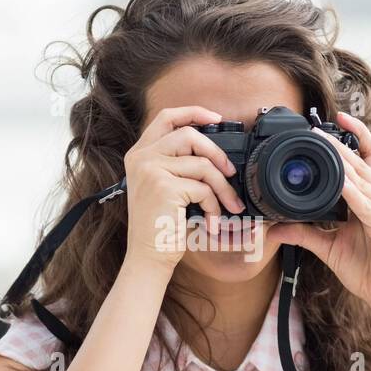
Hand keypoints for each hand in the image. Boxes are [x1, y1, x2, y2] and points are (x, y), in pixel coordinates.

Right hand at [122, 105, 246, 274]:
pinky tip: (212, 222)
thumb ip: (178, 165)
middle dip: (217, 153)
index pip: (167, 117)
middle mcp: (141, 158)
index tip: (217, 118)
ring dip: (223, 187)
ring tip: (229, 206)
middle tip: (231, 172)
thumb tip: (215, 153)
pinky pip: (203, 188)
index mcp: (139, 154)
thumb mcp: (165, 187)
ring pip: (202, 164)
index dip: (194, 113)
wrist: (148, 256)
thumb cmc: (160, 226)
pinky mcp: (164, 187)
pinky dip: (214, 206)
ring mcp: (150, 170)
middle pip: (189, 135)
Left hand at [268, 112, 370, 315]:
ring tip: (324, 144)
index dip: (351, 139)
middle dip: (340, 142)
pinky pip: (367, 205)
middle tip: (316, 127)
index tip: (327, 124)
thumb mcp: (328, 247)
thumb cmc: (368, 269)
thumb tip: (276, 228)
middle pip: (362, 162)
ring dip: (344, 161)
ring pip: (364, 178)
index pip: (364, 160)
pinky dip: (353, 192)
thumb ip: (305, 234)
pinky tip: (340, 181)